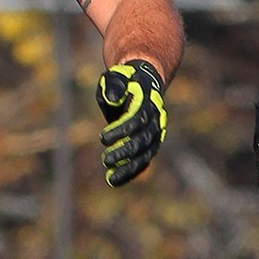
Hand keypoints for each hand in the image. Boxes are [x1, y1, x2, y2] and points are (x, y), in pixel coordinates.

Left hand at [96, 59, 166, 186]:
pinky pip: (145, 159)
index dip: (122, 130)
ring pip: (147, 153)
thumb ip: (114, 86)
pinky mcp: (151, 142)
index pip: (138, 118)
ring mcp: (156, 132)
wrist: (143, 82)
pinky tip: (117, 180)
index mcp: (148, 101)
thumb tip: (112, 100)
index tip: (102, 138)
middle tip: (106, 160)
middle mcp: (156, 118)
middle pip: (144, 139)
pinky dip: (133, 171)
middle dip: (125, 151)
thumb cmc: (124, 81)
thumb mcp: (115, 78)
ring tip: (110, 178)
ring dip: (129, 167)